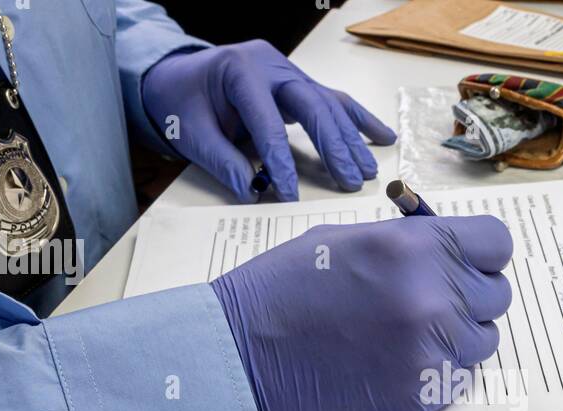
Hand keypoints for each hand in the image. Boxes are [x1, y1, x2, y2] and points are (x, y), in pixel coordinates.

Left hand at [142, 40, 395, 201]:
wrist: (180, 76)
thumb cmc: (184, 101)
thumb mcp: (191, 132)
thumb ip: (221, 161)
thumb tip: (251, 192)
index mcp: (240, 70)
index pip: (267, 121)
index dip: (279, 160)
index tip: (289, 194)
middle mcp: (272, 65)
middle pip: (312, 104)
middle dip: (333, 146)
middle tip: (349, 181)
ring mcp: (289, 71)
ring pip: (329, 103)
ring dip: (352, 139)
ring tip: (367, 172)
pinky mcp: (299, 83)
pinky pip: (334, 100)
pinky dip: (359, 120)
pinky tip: (383, 137)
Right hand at [211, 216, 513, 410]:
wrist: (240, 361)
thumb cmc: (281, 293)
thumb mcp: (346, 240)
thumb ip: (410, 243)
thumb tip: (448, 251)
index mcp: (416, 248)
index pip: (497, 244)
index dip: (480, 253)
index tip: (464, 262)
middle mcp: (434, 298)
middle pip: (495, 294)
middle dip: (468, 295)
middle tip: (428, 300)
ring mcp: (431, 351)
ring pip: (482, 340)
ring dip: (457, 336)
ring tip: (407, 334)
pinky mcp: (422, 395)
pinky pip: (456, 377)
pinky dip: (435, 369)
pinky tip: (393, 362)